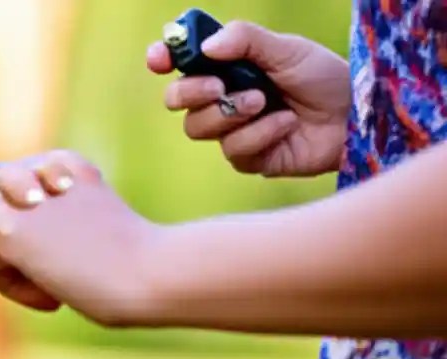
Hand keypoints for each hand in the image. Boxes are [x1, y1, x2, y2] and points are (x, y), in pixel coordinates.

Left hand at [0, 151, 158, 326]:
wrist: (152, 274)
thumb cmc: (131, 266)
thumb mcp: (81, 228)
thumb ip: (39, 219)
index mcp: (60, 162)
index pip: (2, 192)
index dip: (21, 237)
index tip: (67, 258)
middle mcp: (37, 167)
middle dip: (0, 248)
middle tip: (52, 274)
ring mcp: (17, 194)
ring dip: (3, 270)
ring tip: (53, 284)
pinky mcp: (5, 223)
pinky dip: (7, 287)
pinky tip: (51, 294)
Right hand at [147, 20, 350, 176]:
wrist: (356, 116)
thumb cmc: (324, 78)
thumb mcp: (287, 50)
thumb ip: (247, 40)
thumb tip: (207, 46)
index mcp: (227, 66)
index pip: (180, 62)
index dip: (163, 58)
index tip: (160, 58)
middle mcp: (223, 98)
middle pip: (176, 99)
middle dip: (190, 91)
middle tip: (217, 86)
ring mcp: (232, 130)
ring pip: (197, 127)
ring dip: (230, 113)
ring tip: (264, 102)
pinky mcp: (248, 158)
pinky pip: (232, 150)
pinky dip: (259, 134)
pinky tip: (287, 124)